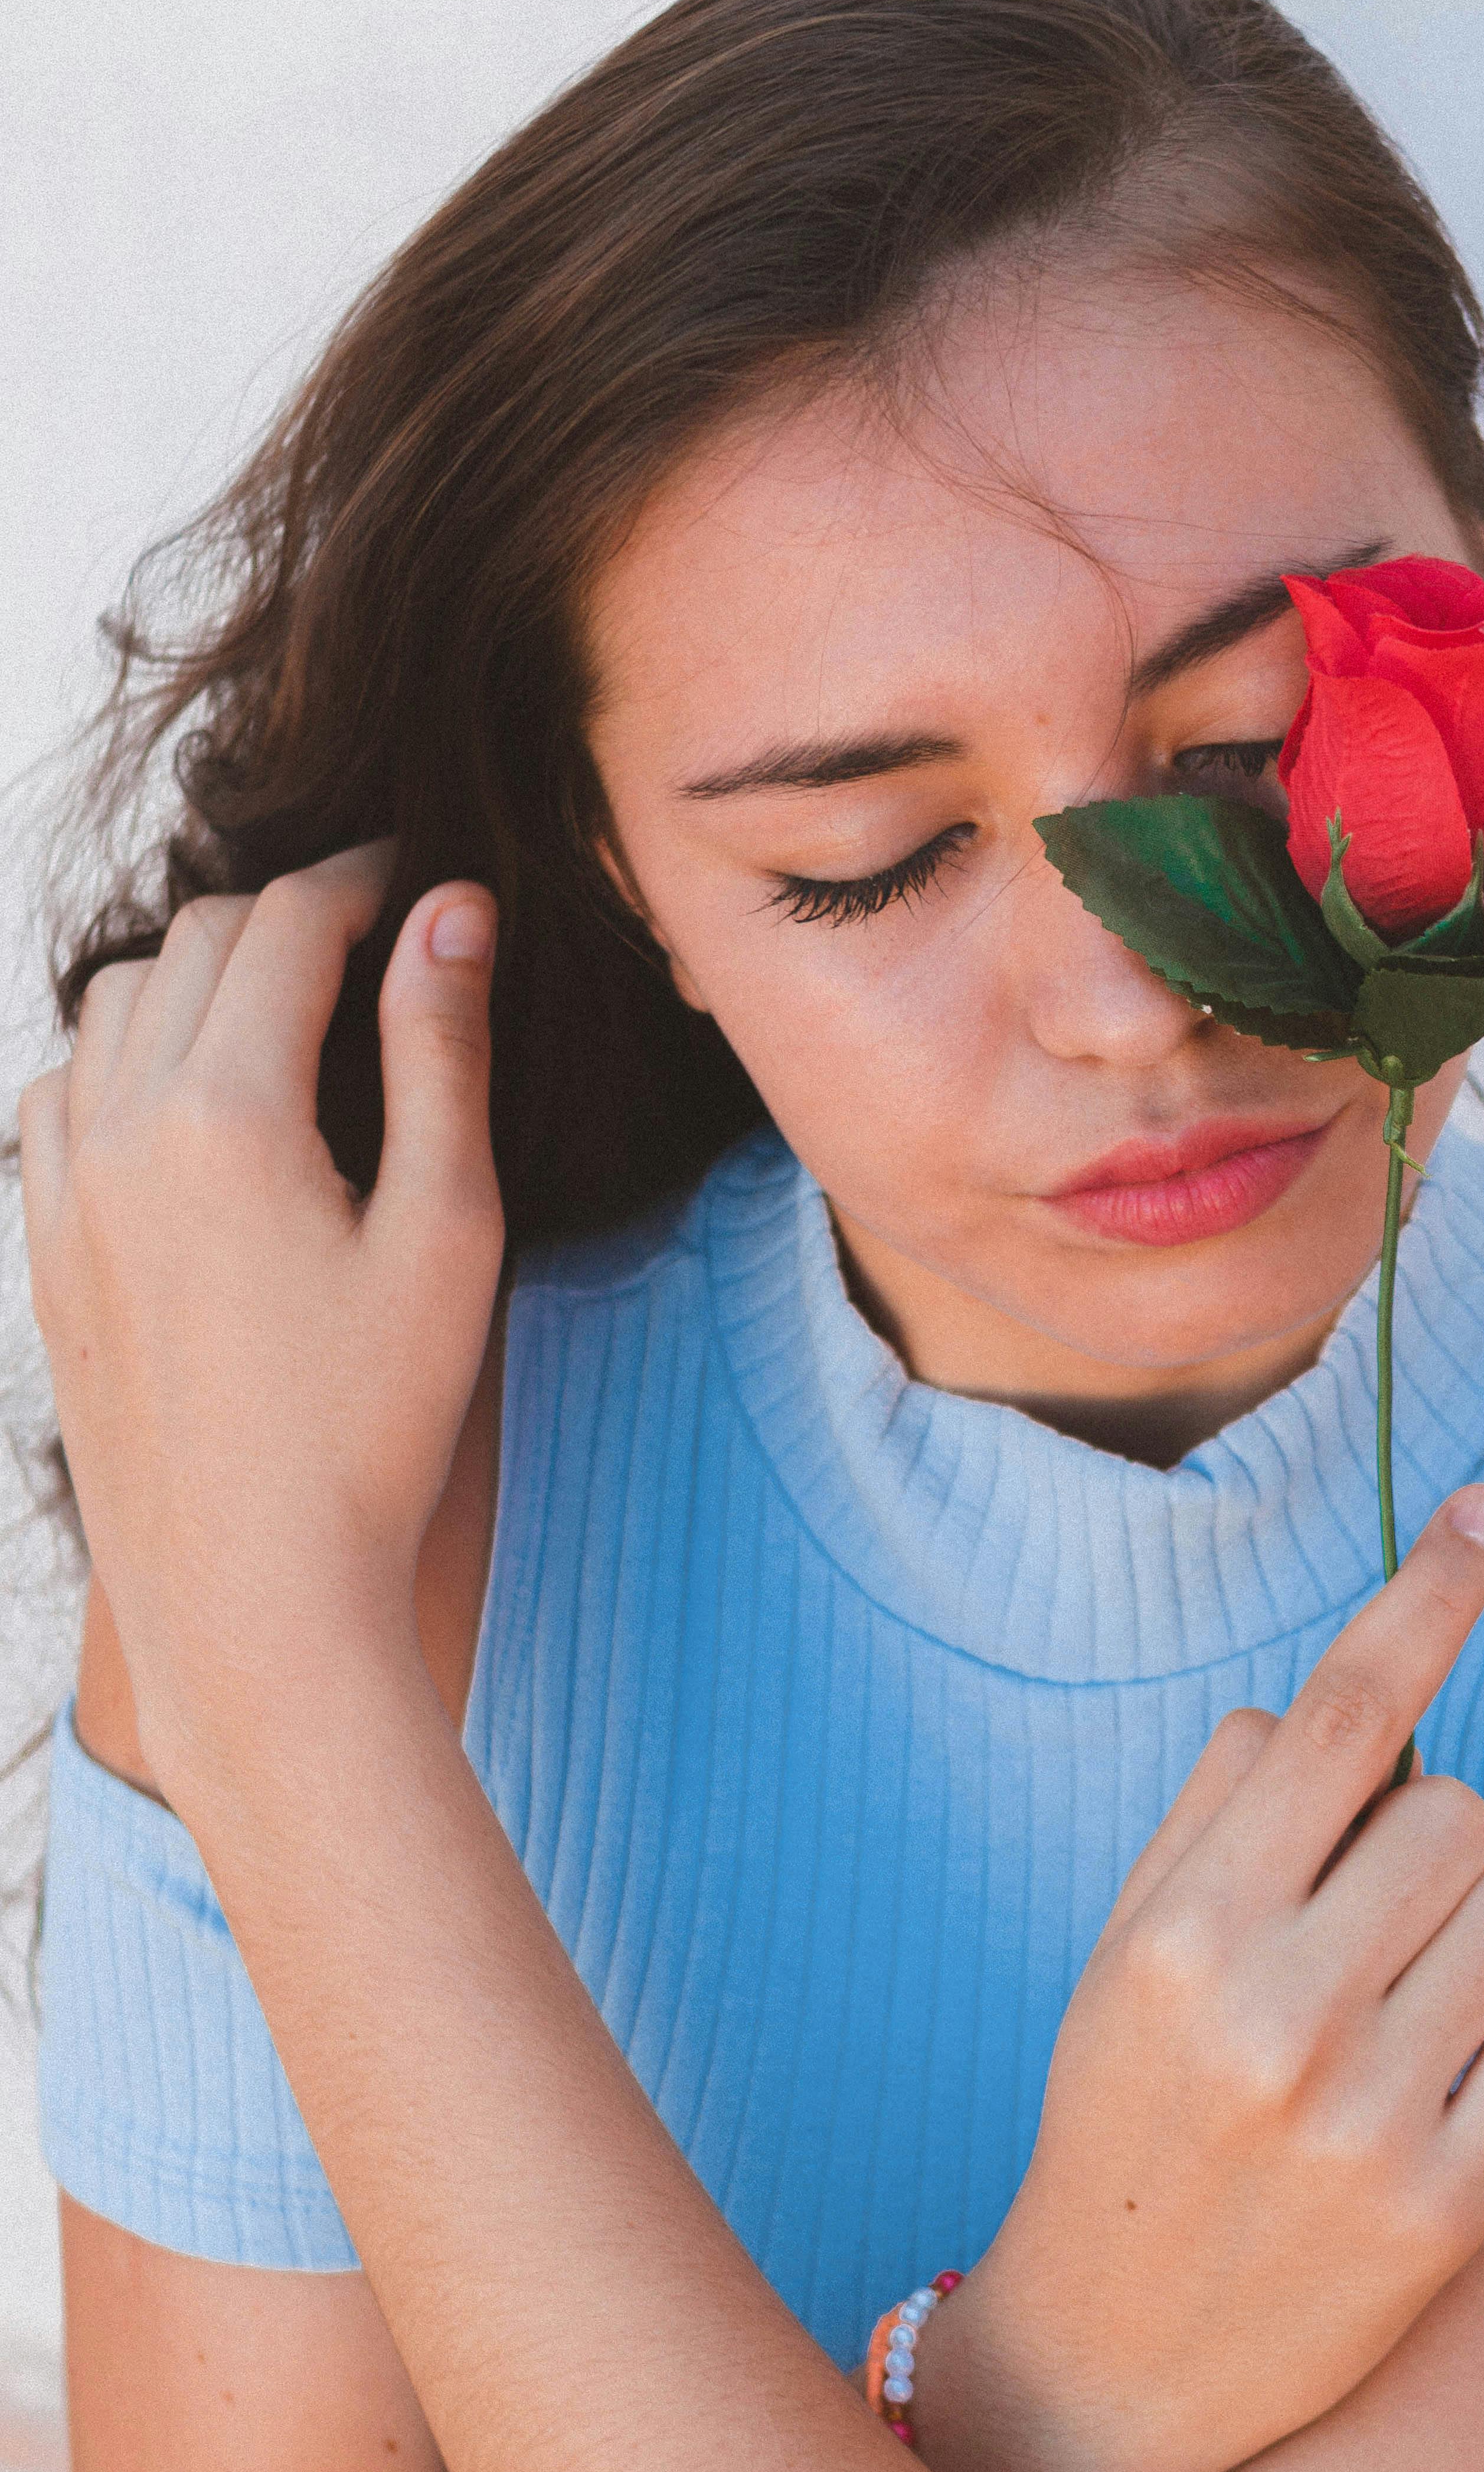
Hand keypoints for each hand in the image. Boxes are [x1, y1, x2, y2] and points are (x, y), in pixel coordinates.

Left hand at [18, 846, 502, 1790]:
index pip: (288, 923)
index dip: (364, 879)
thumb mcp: (446, 1232)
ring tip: (289, 1008)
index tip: (420, 878)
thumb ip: (444, 1056)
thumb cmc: (370, 1427)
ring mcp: (62, 1192)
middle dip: (288, 913)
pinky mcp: (45, 1250)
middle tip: (374, 933)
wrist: (251, 1593)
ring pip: (115, 1004)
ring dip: (202, 974)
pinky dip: (127, 1056)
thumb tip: (452, 912)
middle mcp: (118, 1131)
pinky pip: (62, 1093)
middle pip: (196, 942)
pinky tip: (193, 1102)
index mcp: (225, 1114)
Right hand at [913, 1492, 1483, 2471]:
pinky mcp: (1452, 2207)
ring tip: (1393, 2017)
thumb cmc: (1123, 2121)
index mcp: (1182, 1933)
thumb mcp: (1123, 1958)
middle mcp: (1276, 2015)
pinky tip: (1440, 2086)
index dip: (1426, 1593)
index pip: (1340, 1715)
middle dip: (1424, 1845)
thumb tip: (1335, 1703)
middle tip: (1361, 1929)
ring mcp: (1372, 2118)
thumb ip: (1220, 1816)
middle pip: (1455, 1810)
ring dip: (1476, 1938)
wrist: (1112, 2372)